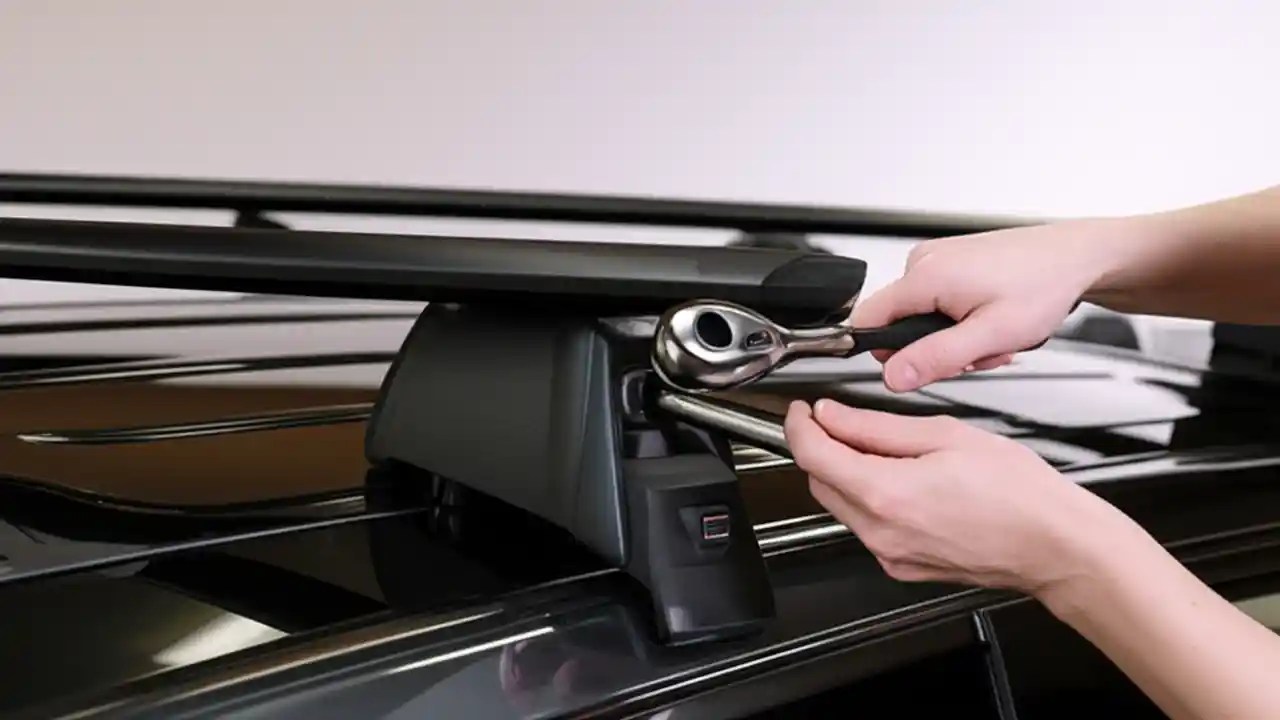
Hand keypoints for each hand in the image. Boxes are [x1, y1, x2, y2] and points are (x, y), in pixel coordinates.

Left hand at [784, 398, 1140, 597]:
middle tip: (841, 421)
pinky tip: (901, 481)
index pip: (812, 455)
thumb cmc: (1020, 494)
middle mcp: (880, 531)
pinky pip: (867, 527)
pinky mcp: (903, 567)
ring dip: (846, 474)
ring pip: (841, 506)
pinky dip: (869, 500)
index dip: (800, 426)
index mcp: (885, 494)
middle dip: (822, 448)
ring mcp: (890, 555)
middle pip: (820, 482)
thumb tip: (833, 416)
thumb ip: (876, 426)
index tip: (803, 410)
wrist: (1056, 547)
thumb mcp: (944, 435)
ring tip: (882, 448)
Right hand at [851, 221, 1116, 391]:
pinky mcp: (950, 260)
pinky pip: (936, 302)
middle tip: (977, 349)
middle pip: (897, 323)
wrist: (1078, 257)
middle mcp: (924, 260)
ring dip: (953, 336)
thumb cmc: (1044, 285)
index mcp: (924, 276)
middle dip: (934, 348)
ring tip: (993, 332)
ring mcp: (937, 258)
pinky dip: (961, 318)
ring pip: (920, 316)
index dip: (887, 353)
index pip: (866, 321)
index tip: (921, 365)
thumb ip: (936, 357)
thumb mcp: (991, 335)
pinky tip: (990, 317)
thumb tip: (894, 376)